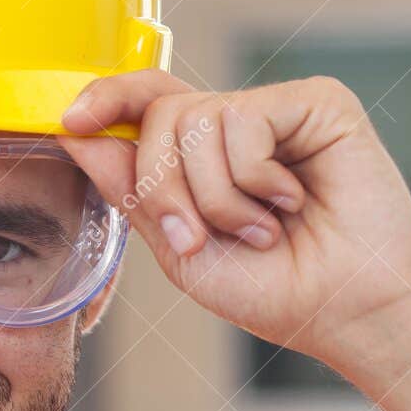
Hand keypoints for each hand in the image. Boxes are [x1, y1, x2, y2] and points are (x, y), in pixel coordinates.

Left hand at [58, 70, 410, 373]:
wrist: (341, 311)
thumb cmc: (272, 288)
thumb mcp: (178, 246)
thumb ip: (131, 188)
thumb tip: (76, 133)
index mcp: (199, 154)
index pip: (143, 101)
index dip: (104, 99)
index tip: (69, 121)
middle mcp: (234, 124)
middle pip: (158, 115)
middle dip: (164, 185)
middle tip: (199, 236)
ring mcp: (275, 109)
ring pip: (198, 121)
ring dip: (217, 196)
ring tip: (260, 229)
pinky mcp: (317, 103)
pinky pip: (245, 122)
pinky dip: (256, 179)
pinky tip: (292, 202)